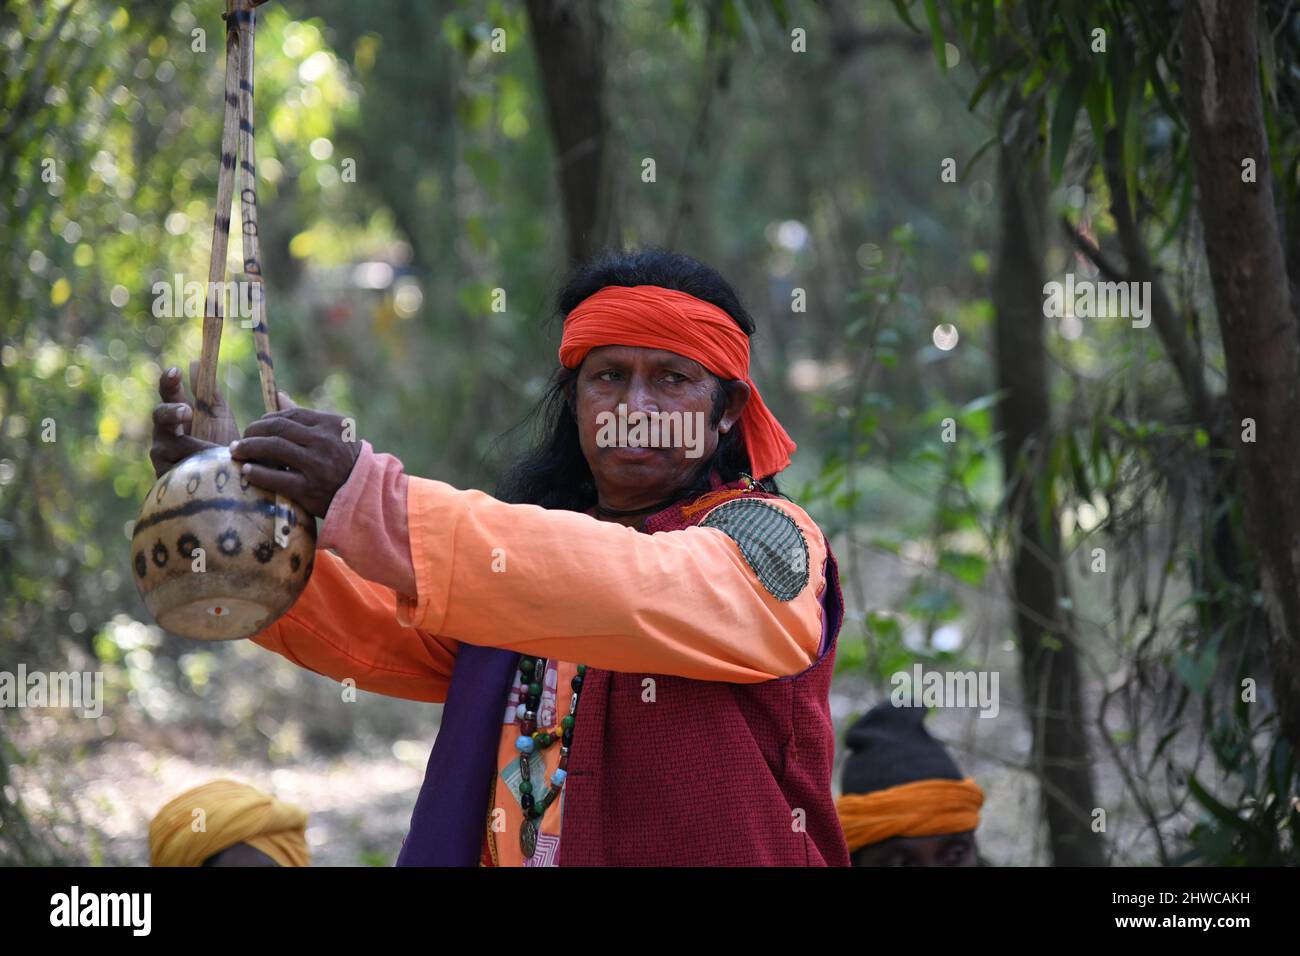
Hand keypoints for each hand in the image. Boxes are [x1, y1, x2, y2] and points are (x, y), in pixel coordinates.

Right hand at [150, 361, 240, 477]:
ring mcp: (162, 455)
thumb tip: (196, 362)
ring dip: (190, 446)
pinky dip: (191, 469)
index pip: (168, 392)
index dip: (168, 381)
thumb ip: (209, 393)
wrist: (230, 479)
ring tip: (212, 449)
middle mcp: (165, 432)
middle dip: (171, 412)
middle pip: (159, 416)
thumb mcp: (220, 417)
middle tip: (186, 410)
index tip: (176, 371)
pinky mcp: (165, 477)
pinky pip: (174, 471)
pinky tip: (204, 470)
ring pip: (166, 446)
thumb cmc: (222, 443)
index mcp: (177, 413)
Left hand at [230, 393, 361, 517]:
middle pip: (278, 428)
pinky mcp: (309, 489)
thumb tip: (279, 395)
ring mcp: (316, 464)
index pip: (290, 415)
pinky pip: (276, 477)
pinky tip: (246, 470)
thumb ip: (305, 417)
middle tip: (241, 439)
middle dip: (253, 431)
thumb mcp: (333, 434)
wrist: (366, 495)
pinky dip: (257, 473)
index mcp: (331, 424)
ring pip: (273, 448)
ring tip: (237, 451)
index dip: (268, 419)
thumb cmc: (346, 462)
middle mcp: (324, 441)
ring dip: (249, 447)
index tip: (257, 427)